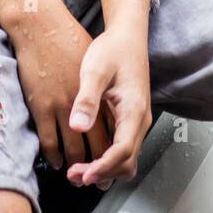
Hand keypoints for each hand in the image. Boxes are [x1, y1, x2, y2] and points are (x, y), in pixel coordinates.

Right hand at [10, 0, 111, 174]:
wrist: (43, 26)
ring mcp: (63, 106)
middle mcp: (87, 105)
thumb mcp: (98, 70)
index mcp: (105, 96)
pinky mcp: (42, 105)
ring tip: (79, 176)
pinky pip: (49, 140)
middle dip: (99, 171)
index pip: (119, 140)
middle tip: (96, 181)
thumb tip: (110, 123)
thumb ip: (105, 99)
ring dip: (78, 167)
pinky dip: (54, 155)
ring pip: (74, 150)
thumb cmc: (72, 43)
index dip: (116, 161)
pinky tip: (57, 161)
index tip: (112, 172)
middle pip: (99, 150)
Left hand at [67, 28, 151, 188]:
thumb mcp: (95, 70)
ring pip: (125, 159)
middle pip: (126, 162)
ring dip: (103, 170)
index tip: (83, 175)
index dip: (103, 167)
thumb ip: (87, 99)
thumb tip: (77, 126)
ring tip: (77, 171)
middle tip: (73, 175)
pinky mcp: (128, 121)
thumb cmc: (113, 50)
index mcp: (134, 110)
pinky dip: (105, 160)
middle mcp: (139, 121)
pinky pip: (120, 149)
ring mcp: (135, 122)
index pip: (123, 151)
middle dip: (101, 173)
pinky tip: (86, 157)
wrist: (126, 37)